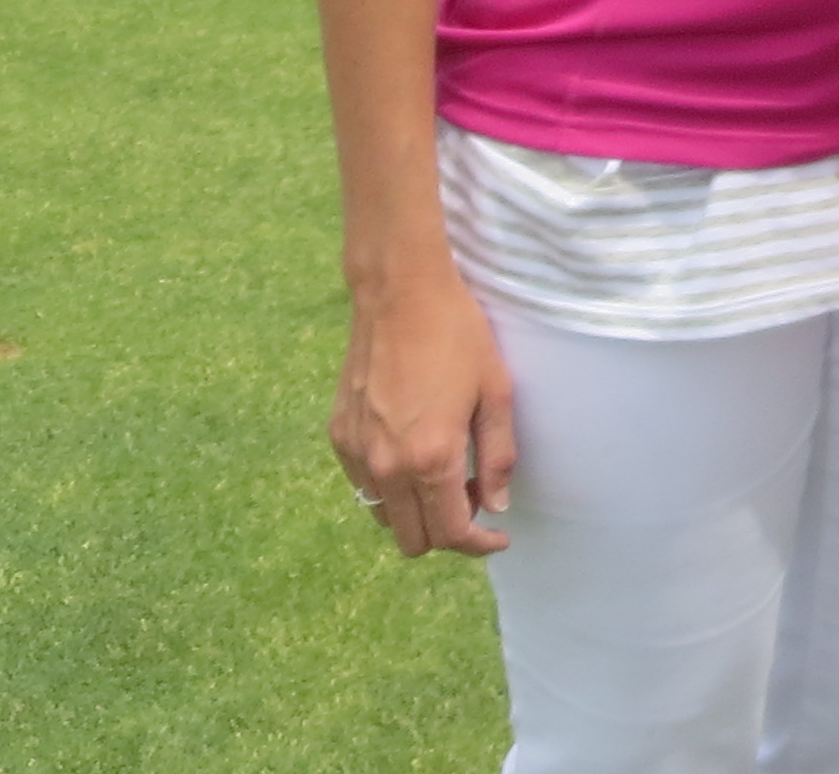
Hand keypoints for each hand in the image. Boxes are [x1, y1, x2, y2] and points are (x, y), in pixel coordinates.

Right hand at [330, 268, 515, 558]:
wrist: (400, 294)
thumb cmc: (457, 336)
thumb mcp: (496, 392)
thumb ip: (499, 456)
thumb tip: (497, 505)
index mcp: (430, 458)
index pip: (451, 533)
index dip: (478, 544)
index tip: (497, 537)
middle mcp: (387, 466)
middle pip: (413, 539)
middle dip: (447, 532)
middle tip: (474, 497)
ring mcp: (357, 453)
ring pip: (385, 517)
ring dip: (416, 512)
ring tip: (446, 474)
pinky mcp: (339, 436)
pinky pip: (365, 485)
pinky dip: (391, 486)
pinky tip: (413, 452)